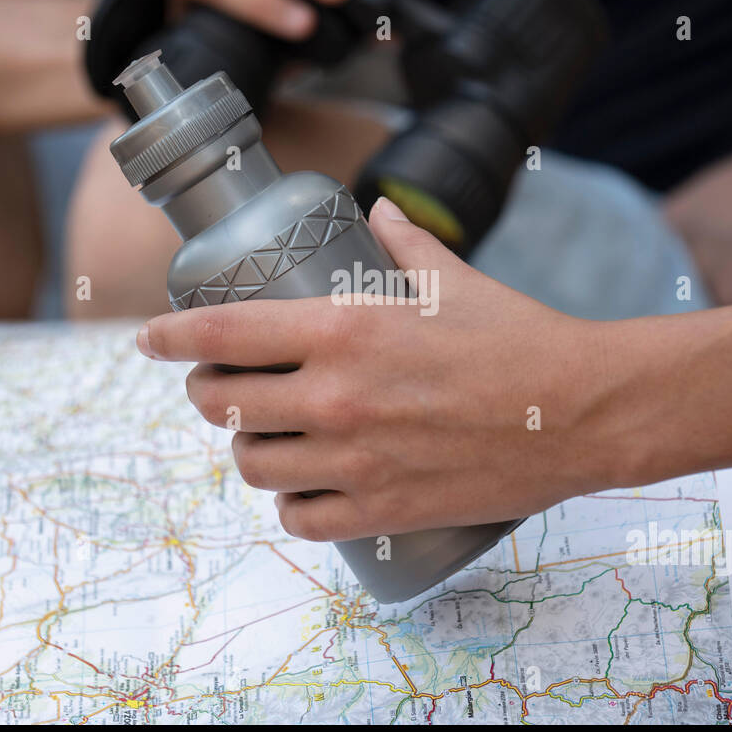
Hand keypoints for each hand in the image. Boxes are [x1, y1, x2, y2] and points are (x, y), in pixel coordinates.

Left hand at [136, 197, 612, 540]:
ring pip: (251, 464)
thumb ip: (404, 241)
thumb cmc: (518, 337)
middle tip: (219, 387)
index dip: (169, 336)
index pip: (220, 333)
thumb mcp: (452, 276)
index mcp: (344, 327)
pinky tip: (300, 487)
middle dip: (206, 392)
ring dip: (245, 447)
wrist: (581, 412)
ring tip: (261, 435)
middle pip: (220, 403)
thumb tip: (378, 213)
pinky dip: (289, 502)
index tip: (150, 338)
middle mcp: (335, 396)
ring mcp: (354, 460)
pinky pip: (298, 518)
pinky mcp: (381, 510)